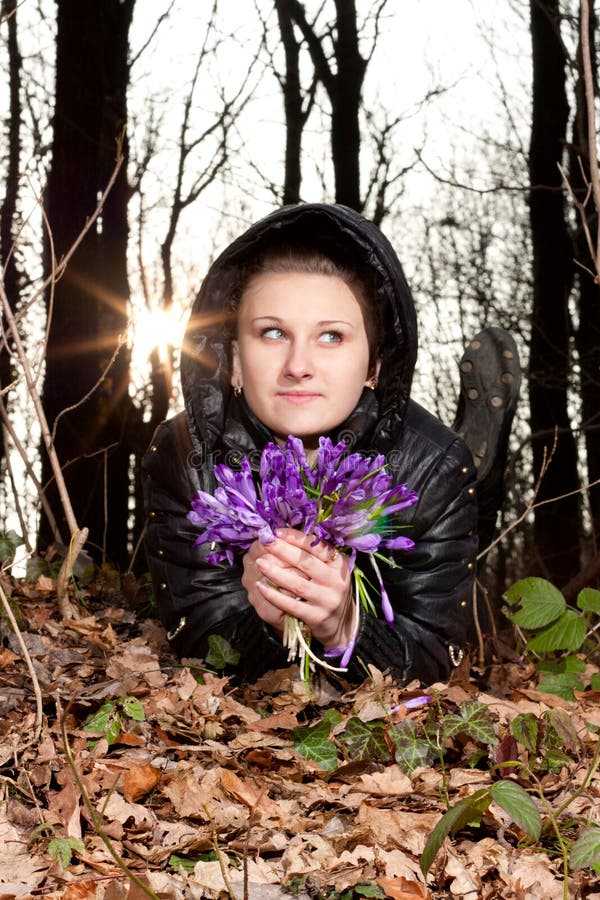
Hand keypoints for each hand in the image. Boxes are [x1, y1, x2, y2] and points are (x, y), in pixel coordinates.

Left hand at [241, 527, 354, 651]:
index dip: (296, 538)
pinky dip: (275, 596)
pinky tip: (261, 587)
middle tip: (265, 541)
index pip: (317, 546)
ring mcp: (327, 600)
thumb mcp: (330, 568)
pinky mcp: (317, 617)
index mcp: (339, 564)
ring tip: (260, 563)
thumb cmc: (328, 588)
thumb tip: (283, 534)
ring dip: (276, 572)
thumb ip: (314, 553)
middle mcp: (336, 581)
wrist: (340, 623)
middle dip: (283, 550)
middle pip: (306, 563)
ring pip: (298, 584)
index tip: (277, 532)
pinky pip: (292, 605)